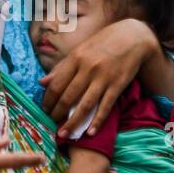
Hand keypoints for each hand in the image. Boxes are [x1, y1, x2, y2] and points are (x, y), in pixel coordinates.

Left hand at [40, 19, 156, 138]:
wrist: (132, 37)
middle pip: (67, 97)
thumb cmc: (103, 43)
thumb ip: (61, 67)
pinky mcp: (117, 85)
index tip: (44, 110)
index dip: (48, 100)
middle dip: (57, 114)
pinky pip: (105, 107)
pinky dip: (97, 121)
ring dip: (72, 123)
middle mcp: (87, 68)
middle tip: (51, 124)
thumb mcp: (80, 50)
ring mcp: (103, 78)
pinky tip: (90, 133)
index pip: (56, 84)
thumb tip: (42, 82)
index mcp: (75, 58)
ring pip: (84, 106)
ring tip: (64, 135)